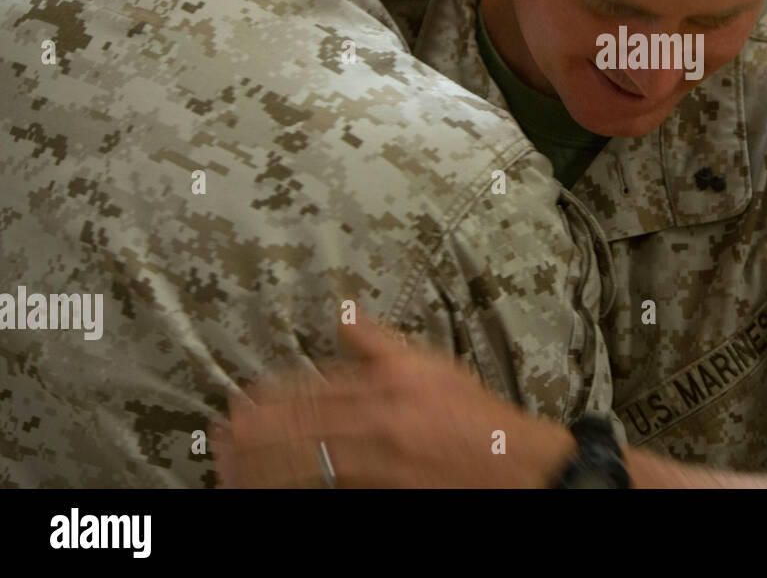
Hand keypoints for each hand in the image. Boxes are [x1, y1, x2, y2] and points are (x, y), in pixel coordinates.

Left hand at [211, 315, 574, 487]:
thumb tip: (345, 310)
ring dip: (262, 464)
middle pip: (303, 425)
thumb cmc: (475, 417)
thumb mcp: (431, 364)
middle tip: (222, 432)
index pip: (317, 386)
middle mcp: (379, 421)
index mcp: (389, 384)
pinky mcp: (379, 489)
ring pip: (306, 462)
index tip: (244, 397)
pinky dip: (294, 488)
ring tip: (230, 465)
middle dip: (257, 430)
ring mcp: (377, 461)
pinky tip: (268, 488)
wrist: (511, 464)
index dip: (275, 393)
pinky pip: (326, 489)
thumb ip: (380, 342)